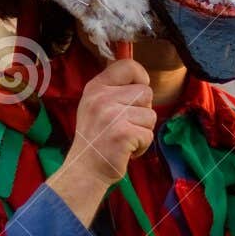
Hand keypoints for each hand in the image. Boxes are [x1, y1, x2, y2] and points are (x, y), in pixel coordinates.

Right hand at [47, 60, 156, 224]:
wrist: (84, 169)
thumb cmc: (95, 138)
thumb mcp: (95, 105)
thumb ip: (114, 89)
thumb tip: (143, 78)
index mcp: (96, 87)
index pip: (128, 66)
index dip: (141, 76)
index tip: (138, 91)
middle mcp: (102, 98)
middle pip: (146, 92)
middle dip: (143, 111)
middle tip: (125, 125)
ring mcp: (112, 116)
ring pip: (150, 115)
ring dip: (143, 130)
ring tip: (125, 138)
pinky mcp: (123, 134)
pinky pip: (148, 134)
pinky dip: (142, 146)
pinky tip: (126, 150)